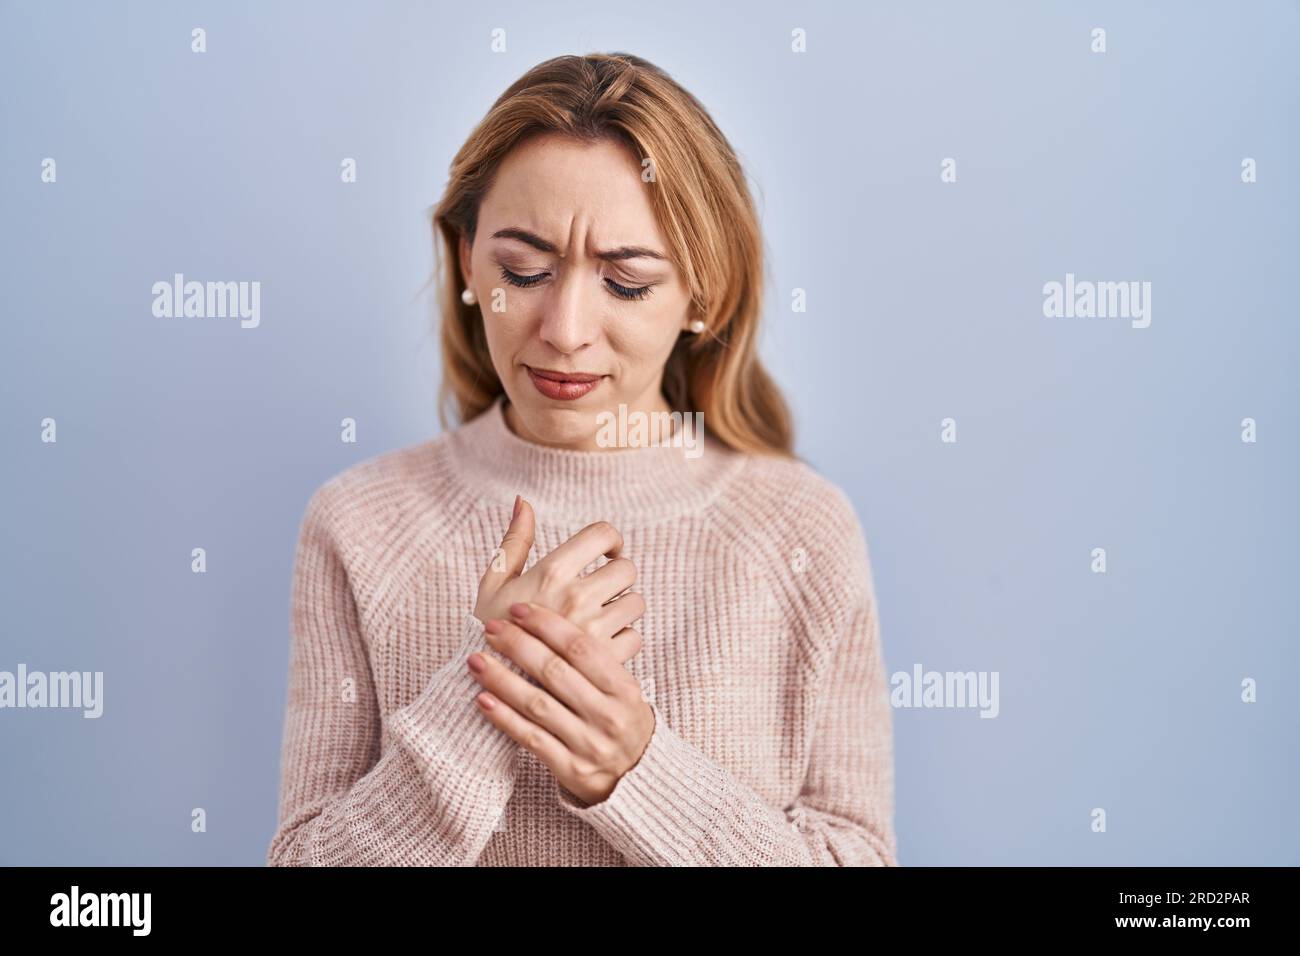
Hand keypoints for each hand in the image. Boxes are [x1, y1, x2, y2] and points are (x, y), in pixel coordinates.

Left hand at [469, 602, 655, 805]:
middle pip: (555, 672)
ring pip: (537, 704)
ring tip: (476, 660)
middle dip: (518, 645)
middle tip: (491, 627)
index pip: (581, 647)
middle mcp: (607, 715)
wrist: (640, 778)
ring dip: (501, 679)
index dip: (547, 624)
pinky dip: (504, 718)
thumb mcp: (624, 690)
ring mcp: (588, 744)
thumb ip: (597, 660)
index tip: (519, 609)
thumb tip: (552, 615)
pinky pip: (530, 739)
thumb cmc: (623, 721)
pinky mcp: (570, 769)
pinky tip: (482, 699)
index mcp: (624, 689)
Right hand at [474, 495, 643, 660]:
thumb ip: (515, 540)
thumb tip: (524, 501)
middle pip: (626, 568)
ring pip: (635, 603)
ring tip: (601, 617)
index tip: (606, 552)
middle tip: (601, 588)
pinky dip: (624, 639)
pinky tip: (603, 644)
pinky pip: (635, 637)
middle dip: (616, 575)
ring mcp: (593, 631)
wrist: (488, 691)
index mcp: (551, 573)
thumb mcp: (495, 583)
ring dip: (622, 607)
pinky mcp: (605, 662)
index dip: (610, 540)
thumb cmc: (488, 632)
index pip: (603, 534)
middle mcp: (576, 598)